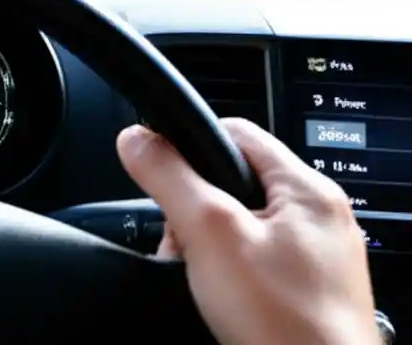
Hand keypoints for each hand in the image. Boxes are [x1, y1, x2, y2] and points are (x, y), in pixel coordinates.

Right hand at [117, 118, 378, 344]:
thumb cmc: (285, 323)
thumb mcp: (209, 235)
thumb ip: (170, 179)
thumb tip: (136, 139)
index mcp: (308, 191)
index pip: (236, 133)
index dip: (189, 146)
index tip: (159, 169)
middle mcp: (319, 219)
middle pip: (232, 183)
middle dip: (193, 211)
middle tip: (186, 243)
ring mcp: (315, 258)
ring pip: (239, 227)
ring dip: (206, 246)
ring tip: (203, 276)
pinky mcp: (305, 291)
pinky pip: (252, 262)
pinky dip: (226, 273)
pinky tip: (219, 297)